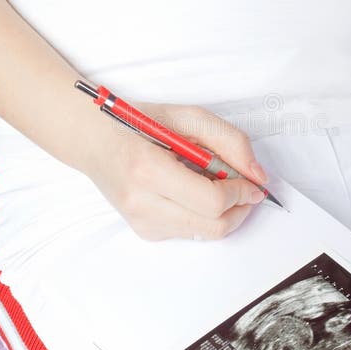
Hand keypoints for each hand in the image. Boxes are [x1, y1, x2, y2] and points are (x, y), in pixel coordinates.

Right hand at [83, 100, 268, 240]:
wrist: (93, 140)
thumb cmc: (137, 122)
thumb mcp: (186, 117)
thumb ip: (228, 141)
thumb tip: (257, 175)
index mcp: (148, 169)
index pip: (211, 201)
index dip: (241, 193)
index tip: (253, 182)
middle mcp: (141, 202)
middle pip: (213, 225)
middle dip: (240, 208)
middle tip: (247, 189)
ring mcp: (141, 222)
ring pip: (205, 233)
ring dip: (224, 213)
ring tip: (216, 184)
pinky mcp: (145, 231)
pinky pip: (190, 232)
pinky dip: (203, 215)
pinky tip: (193, 192)